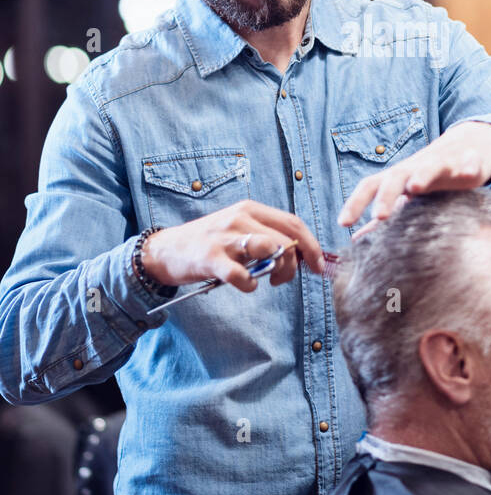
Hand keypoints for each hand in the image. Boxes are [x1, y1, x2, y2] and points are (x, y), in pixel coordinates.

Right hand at [142, 201, 324, 292]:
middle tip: (284, 279)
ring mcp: (226, 237)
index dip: (312, 245)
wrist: (166, 250)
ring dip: (277, 271)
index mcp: (251, 209)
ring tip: (268, 279)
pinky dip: (250, 284)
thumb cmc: (209, 243)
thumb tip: (300, 254)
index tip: (318, 265)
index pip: (294, 223)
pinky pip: (242, 275)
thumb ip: (266, 236)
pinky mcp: (212, 258)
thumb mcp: (239, 230)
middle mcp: (241, 218)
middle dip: (296, 264)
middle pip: (287, 239)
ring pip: (271, 250)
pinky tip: (247, 285)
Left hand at [337, 122, 490, 234]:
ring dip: (422, 176)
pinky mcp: (467, 162)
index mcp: (396, 178)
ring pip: (429, 167)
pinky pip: (468, 163)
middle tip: (380, 216)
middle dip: (386, 196)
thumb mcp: (404, 195)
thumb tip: (355, 238)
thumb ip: (382, 215)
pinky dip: (468, 166)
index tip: (342, 223)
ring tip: (416, 187)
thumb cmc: (427, 177)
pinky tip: (470, 173)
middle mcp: (414, 169)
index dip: (355, 203)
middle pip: (395, 178)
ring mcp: (441, 164)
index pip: (369, 186)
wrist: (463, 148)